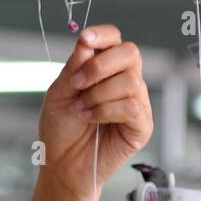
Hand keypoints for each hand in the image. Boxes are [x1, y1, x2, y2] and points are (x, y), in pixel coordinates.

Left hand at [37, 24, 153, 198]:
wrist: (61, 165)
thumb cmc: (61, 130)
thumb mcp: (59, 94)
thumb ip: (74, 68)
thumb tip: (86, 43)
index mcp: (106, 69)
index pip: (114, 39)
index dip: (103, 34)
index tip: (84, 39)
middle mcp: (125, 81)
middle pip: (130, 53)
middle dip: (100, 66)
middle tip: (77, 85)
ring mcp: (137, 103)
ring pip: (130, 81)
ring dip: (98, 95)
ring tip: (81, 111)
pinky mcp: (141, 126)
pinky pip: (132, 107)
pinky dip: (106, 111)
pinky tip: (91, 119)